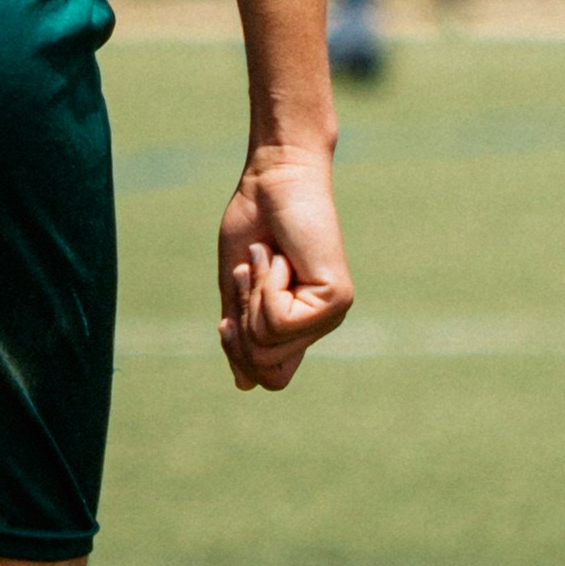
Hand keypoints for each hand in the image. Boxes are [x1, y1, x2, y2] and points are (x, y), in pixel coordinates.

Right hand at [218, 138, 352, 390]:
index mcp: (298, 325)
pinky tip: (279, 256)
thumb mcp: (236, 289)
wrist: (273, 179)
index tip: (227, 316)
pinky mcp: (337, 300)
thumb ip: (240, 333)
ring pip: (268, 342)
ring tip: (267, 258)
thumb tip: (245, 386)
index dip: (238, 352)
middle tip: (252, 270)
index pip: (268, 377)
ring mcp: (332, 314)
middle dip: (240, 317)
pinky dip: (265, 283)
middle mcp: (320, 325)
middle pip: (263, 366)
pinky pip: (279, 319)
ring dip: (252, 294)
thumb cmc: (255, 222)